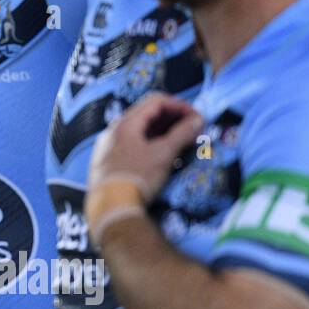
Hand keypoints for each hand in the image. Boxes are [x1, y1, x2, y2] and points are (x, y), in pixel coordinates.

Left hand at [88, 92, 203, 198]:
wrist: (110, 208)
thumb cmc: (138, 177)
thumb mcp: (163, 155)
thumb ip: (182, 134)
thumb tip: (199, 119)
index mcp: (125, 123)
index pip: (156, 101)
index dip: (180, 105)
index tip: (197, 118)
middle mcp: (114, 130)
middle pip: (147, 113)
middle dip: (173, 118)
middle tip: (192, 129)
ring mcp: (109, 145)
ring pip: (140, 129)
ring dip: (162, 131)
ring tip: (181, 141)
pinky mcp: (108, 160)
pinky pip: (132, 143)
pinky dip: (150, 142)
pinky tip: (162, 154)